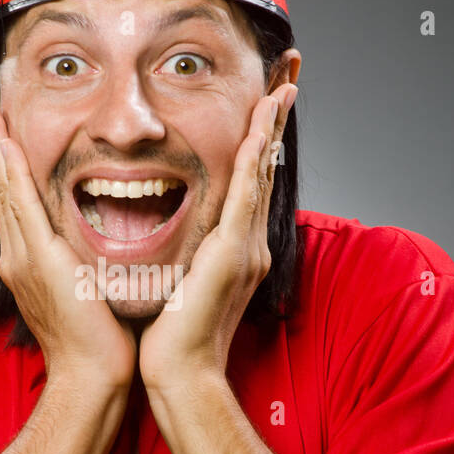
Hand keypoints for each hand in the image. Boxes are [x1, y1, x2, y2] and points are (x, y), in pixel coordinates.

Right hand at [0, 80, 138, 392]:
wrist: (93, 378)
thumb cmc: (101, 340)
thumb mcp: (92, 287)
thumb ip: (88, 259)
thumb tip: (101, 239)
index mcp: (31, 258)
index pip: (17, 193)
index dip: (7, 152)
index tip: (2, 115)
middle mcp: (20, 253)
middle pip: (2, 181)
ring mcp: (24, 257)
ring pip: (6, 186)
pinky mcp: (38, 261)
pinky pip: (22, 207)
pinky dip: (11, 173)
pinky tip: (6, 143)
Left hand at [138, 82, 296, 394]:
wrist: (182, 372)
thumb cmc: (172, 337)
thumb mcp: (180, 283)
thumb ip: (184, 256)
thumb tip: (167, 238)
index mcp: (235, 249)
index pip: (248, 184)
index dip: (257, 144)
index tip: (262, 108)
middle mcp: (248, 244)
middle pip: (263, 171)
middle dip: (274, 124)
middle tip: (285, 80)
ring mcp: (245, 247)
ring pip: (259, 175)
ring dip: (269, 129)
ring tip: (279, 90)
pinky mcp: (234, 253)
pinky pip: (246, 196)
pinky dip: (253, 160)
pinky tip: (259, 130)